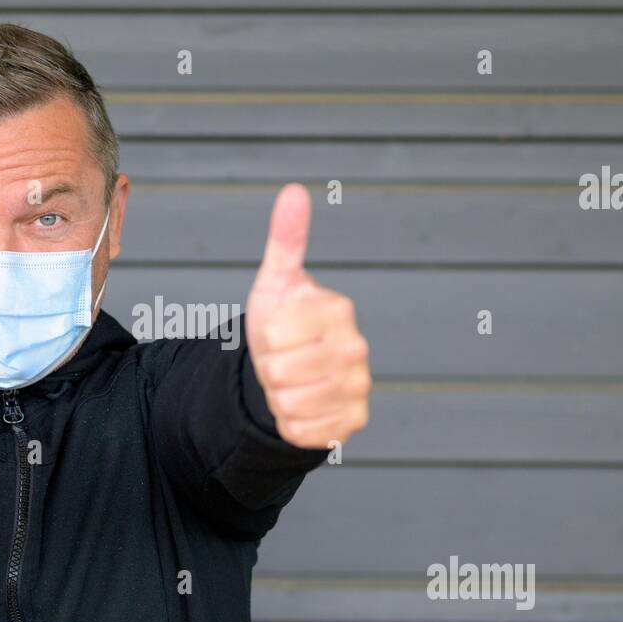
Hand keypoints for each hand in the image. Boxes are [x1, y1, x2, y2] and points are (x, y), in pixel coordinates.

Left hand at [245, 183, 370, 448]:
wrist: (293, 369)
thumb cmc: (283, 320)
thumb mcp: (276, 281)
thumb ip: (286, 238)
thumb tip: (293, 191)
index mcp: (338, 310)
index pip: (274, 335)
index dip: (264, 338)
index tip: (277, 333)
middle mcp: (356, 348)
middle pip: (278, 371)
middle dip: (269, 369)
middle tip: (282, 359)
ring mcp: (358, 386)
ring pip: (289, 403)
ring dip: (278, 396)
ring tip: (290, 380)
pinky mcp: (353, 421)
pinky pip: (303, 430)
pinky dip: (291, 422)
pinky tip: (301, 403)